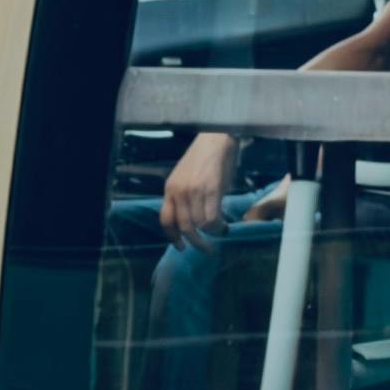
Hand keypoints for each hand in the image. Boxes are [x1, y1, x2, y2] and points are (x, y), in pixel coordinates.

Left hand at [160, 131, 233, 245]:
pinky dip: (218, 227)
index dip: (173, 237)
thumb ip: (183, 197)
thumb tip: (191, 220)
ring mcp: (194, 191)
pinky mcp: (211, 190)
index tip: (181, 247)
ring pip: (199, 224)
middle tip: (205, 249)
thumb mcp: (184, 178)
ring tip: (219, 232)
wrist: (215, 140)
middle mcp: (179, 191)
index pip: (165, 219)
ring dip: (210, 233)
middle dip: (194, 242)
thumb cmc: (203, 158)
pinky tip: (223, 226)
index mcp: (169, 188)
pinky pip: (212, 217)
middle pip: (183, 226)